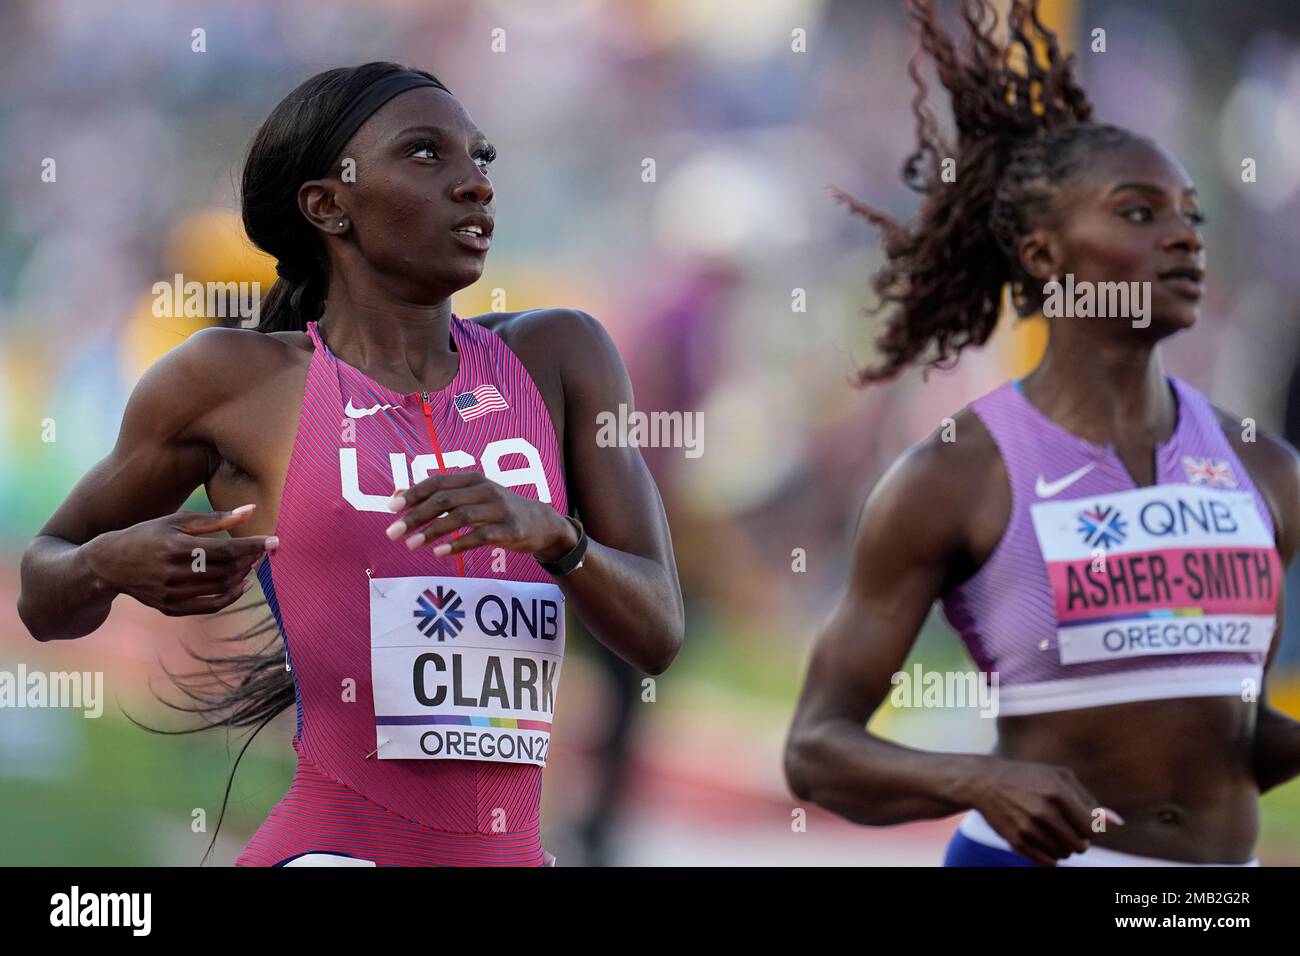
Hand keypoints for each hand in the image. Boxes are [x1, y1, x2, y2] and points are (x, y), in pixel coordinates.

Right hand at [86, 505, 276, 615]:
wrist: (109, 564)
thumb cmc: (146, 535)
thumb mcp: (176, 520)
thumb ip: (216, 519)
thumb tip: (251, 511)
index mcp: (176, 547)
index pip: (227, 549)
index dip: (253, 546)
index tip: (274, 541)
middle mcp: (174, 573)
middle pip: (226, 569)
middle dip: (250, 560)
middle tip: (262, 551)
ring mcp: (172, 593)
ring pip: (221, 587)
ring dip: (243, 576)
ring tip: (252, 563)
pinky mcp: (170, 608)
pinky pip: (210, 606)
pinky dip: (230, 597)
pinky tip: (243, 585)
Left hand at [384, 472, 576, 559]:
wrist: (542, 523)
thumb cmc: (499, 510)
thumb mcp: (473, 497)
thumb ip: (441, 496)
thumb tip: (397, 496)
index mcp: (473, 479)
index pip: (437, 482)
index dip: (413, 493)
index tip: (391, 508)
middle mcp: (485, 490)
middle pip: (444, 499)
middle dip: (415, 515)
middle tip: (393, 532)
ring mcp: (499, 509)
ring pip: (460, 517)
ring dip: (432, 531)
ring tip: (411, 544)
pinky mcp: (509, 530)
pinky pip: (480, 537)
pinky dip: (457, 544)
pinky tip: (439, 552)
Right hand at [971, 757, 1122, 865]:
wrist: (985, 782)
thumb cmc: (1029, 777)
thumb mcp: (1059, 778)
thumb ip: (1089, 800)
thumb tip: (1117, 823)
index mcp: (1058, 792)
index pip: (1092, 829)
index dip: (1091, 831)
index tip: (1080, 823)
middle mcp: (1044, 811)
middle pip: (1080, 845)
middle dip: (1079, 841)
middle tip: (1067, 829)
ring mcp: (1029, 827)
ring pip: (1064, 855)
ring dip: (1063, 848)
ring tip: (1053, 833)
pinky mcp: (1016, 841)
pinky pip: (1047, 863)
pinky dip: (1050, 856)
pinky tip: (1043, 840)